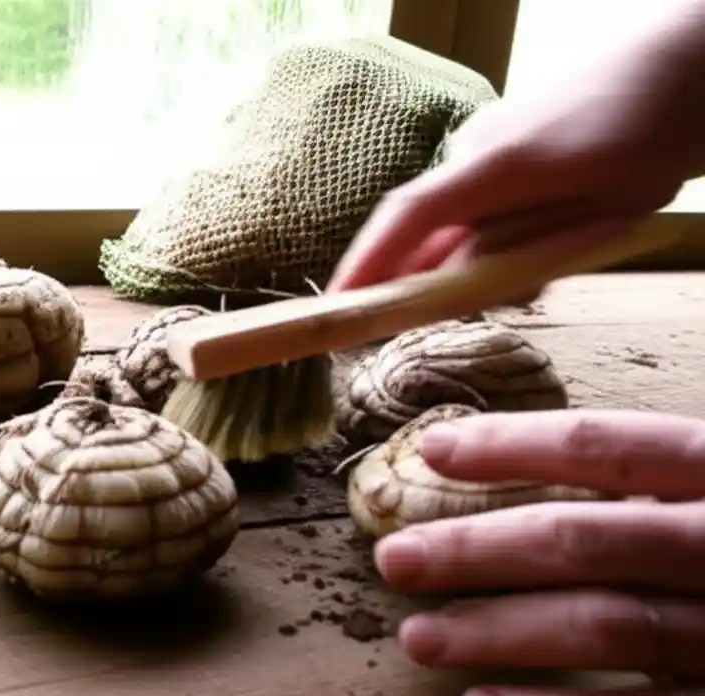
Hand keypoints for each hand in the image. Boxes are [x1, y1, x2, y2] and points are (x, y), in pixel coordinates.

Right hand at [326, 4, 704, 293]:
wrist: (684, 65)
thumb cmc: (651, 138)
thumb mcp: (598, 215)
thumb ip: (523, 252)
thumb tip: (457, 288)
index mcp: (496, 166)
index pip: (409, 217)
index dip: (368, 263)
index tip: (339, 304)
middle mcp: (475, 150)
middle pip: (424, 228)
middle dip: (424, 277)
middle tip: (441, 316)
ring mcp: (484, 142)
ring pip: (455, 219)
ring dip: (471, 257)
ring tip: (534, 270)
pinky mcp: (500, 144)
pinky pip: (475, 202)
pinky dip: (488, 233)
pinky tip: (537, 242)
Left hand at [370, 408, 704, 695]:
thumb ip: (670, 470)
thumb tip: (547, 448)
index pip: (615, 448)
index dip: (515, 444)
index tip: (432, 449)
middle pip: (593, 542)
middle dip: (483, 548)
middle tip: (395, 556)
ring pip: (610, 629)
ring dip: (502, 633)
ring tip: (418, 634)